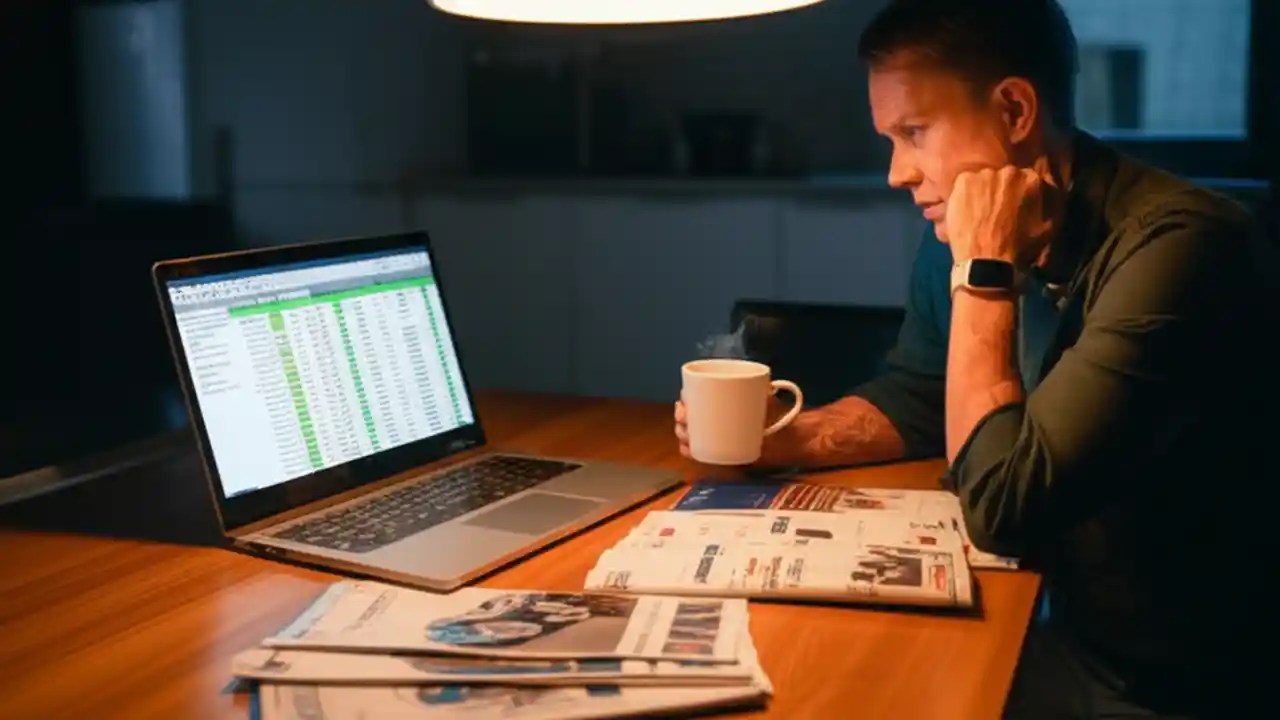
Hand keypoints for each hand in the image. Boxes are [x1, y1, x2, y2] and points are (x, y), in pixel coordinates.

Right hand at [673, 395, 792, 464]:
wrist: (788, 438)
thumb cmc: (777, 414)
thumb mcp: (769, 399)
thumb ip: (765, 390)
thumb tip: (765, 385)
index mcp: (718, 398)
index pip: (693, 395)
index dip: (684, 399)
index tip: (684, 403)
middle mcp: (712, 415)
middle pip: (686, 415)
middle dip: (680, 417)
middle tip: (686, 420)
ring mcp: (713, 434)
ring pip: (688, 433)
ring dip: (682, 434)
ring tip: (687, 435)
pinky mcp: (717, 452)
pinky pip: (697, 451)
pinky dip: (689, 450)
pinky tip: (688, 449)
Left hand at [946, 161, 1060, 266]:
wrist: (986, 260)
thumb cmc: (1019, 247)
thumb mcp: (1048, 227)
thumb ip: (1050, 203)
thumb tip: (1047, 188)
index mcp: (1033, 179)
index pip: (1026, 180)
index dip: (1019, 195)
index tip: (1014, 208)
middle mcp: (1010, 172)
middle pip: (1005, 177)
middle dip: (1002, 191)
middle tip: (996, 212)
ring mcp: (985, 174)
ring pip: (984, 180)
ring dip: (984, 192)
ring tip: (980, 214)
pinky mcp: (964, 180)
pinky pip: (965, 184)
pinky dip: (965, 195)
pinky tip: (967, 212)